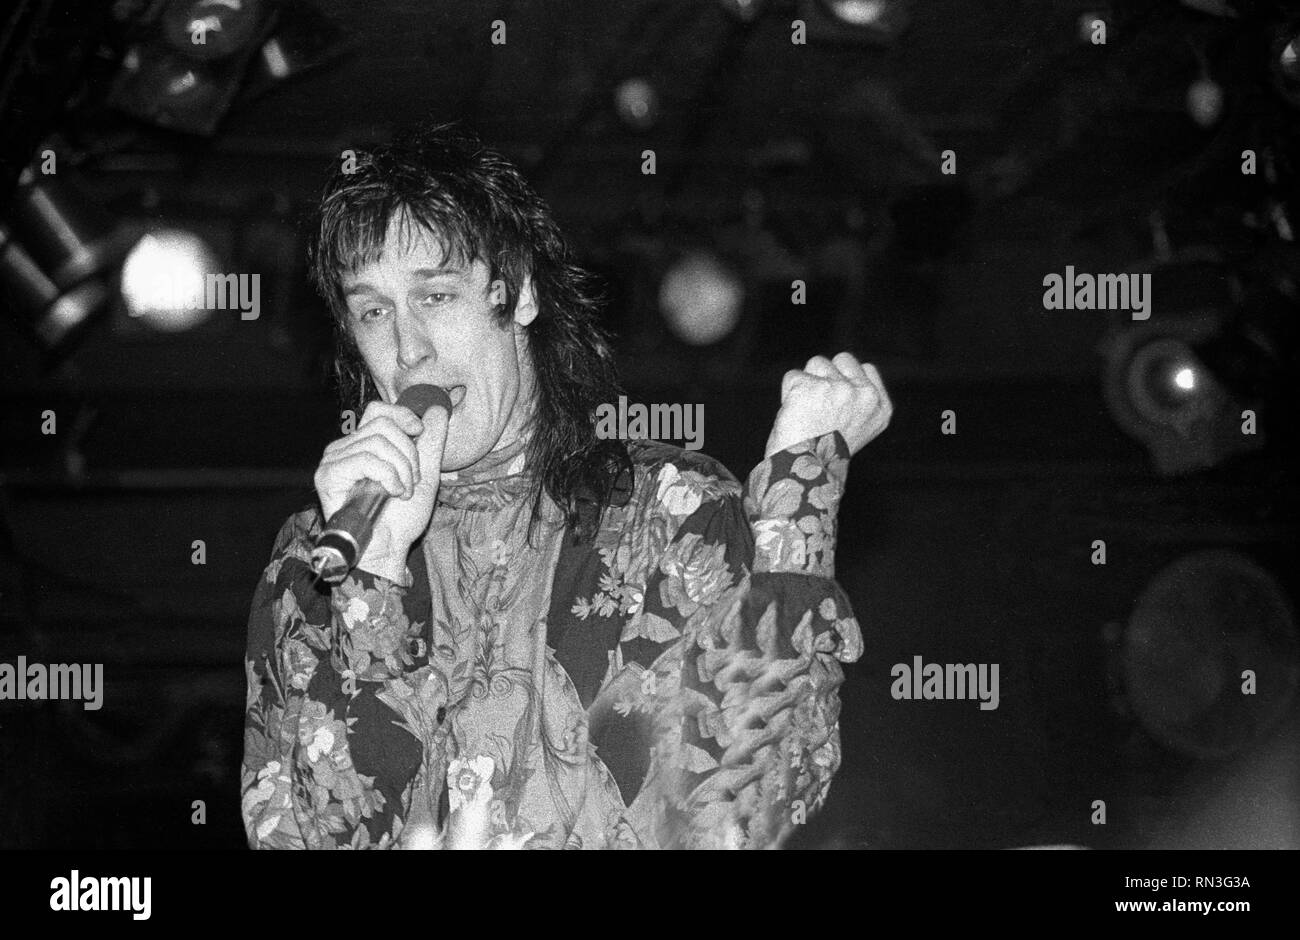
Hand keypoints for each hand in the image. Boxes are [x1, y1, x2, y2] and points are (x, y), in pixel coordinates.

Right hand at [313, 399, 448, 577]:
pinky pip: (365, 459)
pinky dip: (388, 476)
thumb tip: (437, 408)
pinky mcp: (327, 476)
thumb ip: (431, 440)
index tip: (420, 433)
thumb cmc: (402, 517)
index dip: (402, 415)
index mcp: (363, 445)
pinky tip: (391, 494)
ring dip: (401, 469)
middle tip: (413, 481)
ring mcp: (333, 461)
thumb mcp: (426, 473)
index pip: (378, 410)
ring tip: (402, 492)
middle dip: (408, 453)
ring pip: (377, 441)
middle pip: (382, 424)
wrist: (390, 548)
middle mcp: (344, 448)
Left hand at [764, 352, 891, 458]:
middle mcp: (864, 396)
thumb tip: (840, 369)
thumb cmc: (823, 452)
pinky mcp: (809, 388)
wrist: (802, 474)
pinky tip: (794, 415)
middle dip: (827, 375)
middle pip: (843, 359)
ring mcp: (838, 389)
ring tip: (807, 413)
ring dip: (807, 383)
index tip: (836, 404)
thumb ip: (856, 397)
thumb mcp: (855, 426)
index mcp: (880, 407)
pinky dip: (788, 393)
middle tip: (820, 407)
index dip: (846, 380)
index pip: (867, 368)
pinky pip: (793, 376)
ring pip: (816, 363)